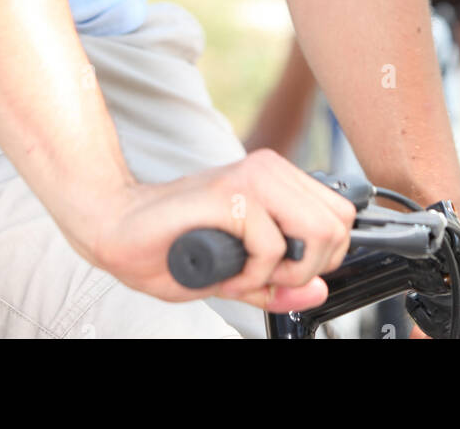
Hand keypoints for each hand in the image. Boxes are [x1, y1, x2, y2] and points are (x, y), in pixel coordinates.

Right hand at [76, 148, 356, 312]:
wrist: (119, 229)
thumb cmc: (173, 245)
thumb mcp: (239, 274)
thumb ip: (279, 281)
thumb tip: (319, 289)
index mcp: (275, 180)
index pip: (340, 214)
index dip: (324, 256)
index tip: (288, 273)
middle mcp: (268, 170)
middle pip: (338, 223)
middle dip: (311, 266)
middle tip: (271, 277)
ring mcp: (249, 178)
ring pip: (316, 229)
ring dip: (286, 269)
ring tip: (250, 274)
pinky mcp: (228, 194)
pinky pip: (271, 244)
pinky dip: (254, 272)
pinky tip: (228, 270)